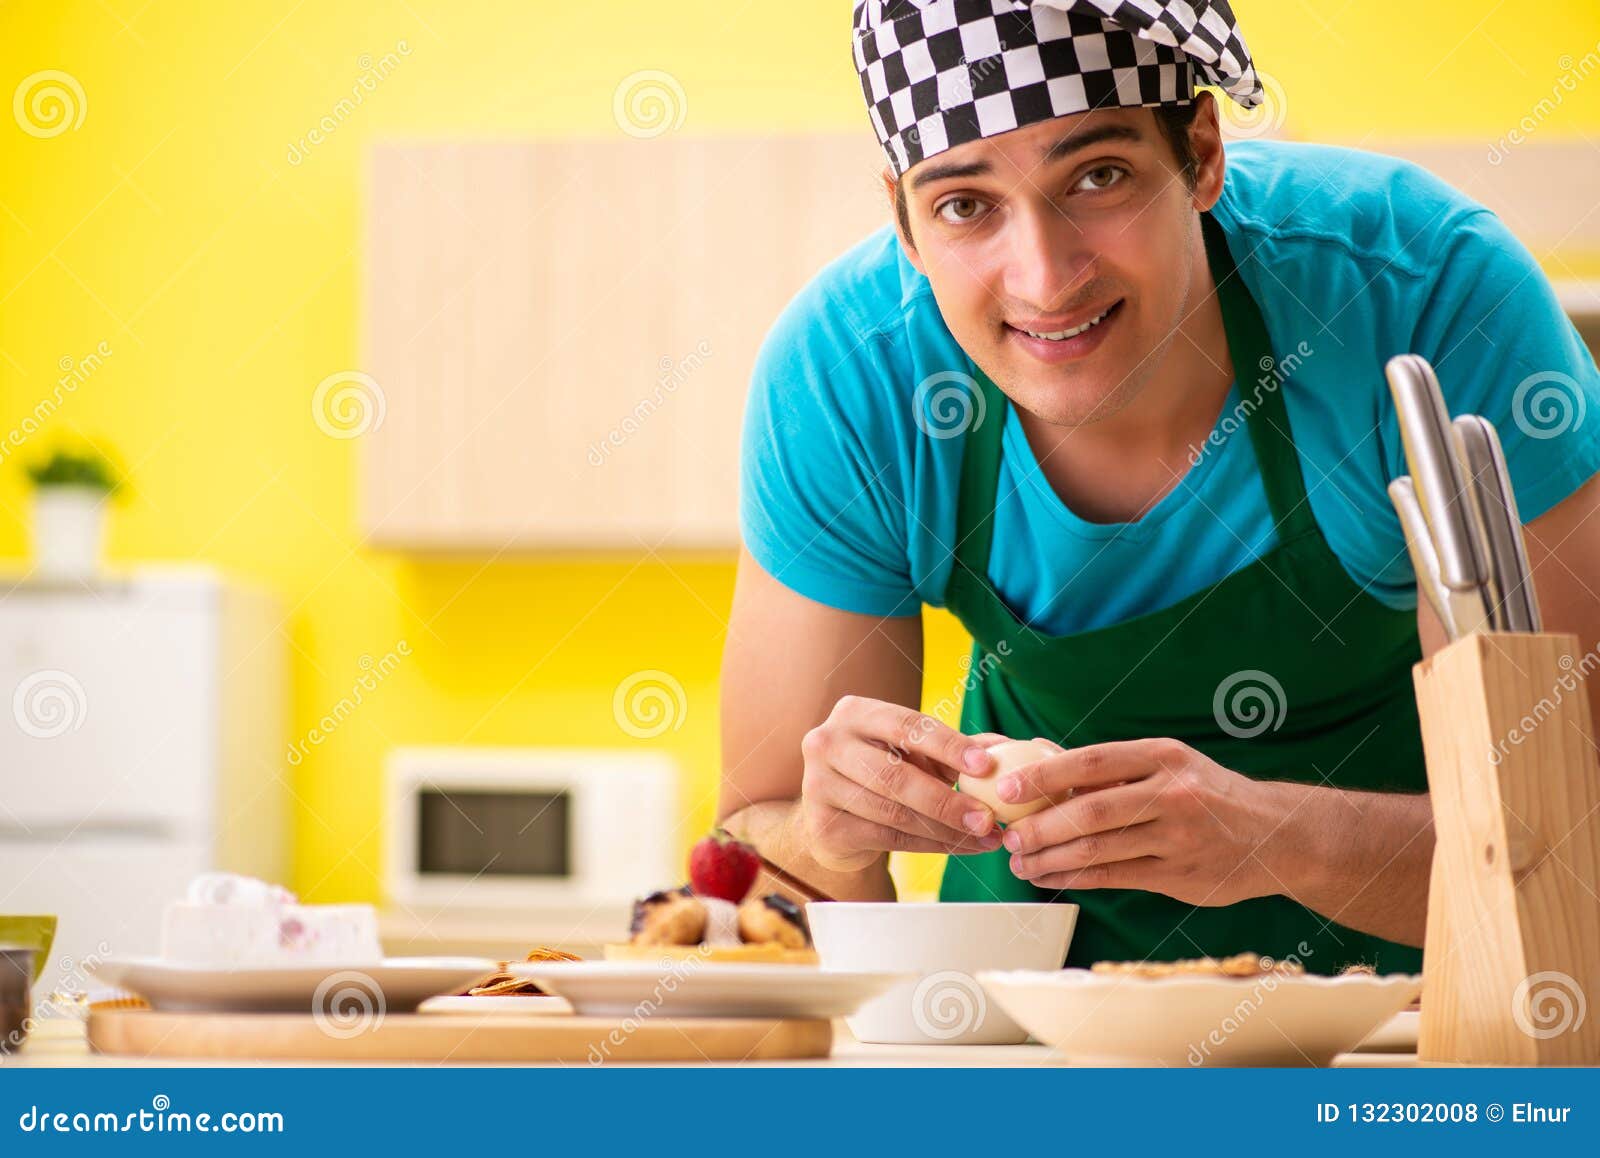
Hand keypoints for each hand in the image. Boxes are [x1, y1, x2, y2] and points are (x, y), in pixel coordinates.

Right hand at [798, 695, 1005, 871]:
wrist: (836, 811)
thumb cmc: (884, 768)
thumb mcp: (913, 751)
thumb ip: (954, 748)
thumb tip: (1003, 749)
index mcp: (855, 713)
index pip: (907, 726)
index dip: (948, 746)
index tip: (986, 765)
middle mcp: (828, 743)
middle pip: (895, 776)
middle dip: (947, 800)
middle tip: (988, 817)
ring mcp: (819, 786)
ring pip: (894, 813)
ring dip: (946, 829)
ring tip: (985, 836)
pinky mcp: (825, 826)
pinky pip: (888, 838)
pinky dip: (931, 845)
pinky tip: (961, 846)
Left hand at [995, 738, 1287, 905]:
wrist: (1275, 835)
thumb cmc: (1207, 794)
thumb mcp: (1170, 765)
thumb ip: (1113, 770)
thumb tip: (1042, 762)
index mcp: (1163, 757)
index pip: (1093, 761)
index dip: (1044, 775)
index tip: (1006, 787)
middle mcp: (1172, 794)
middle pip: (1091, 811)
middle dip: (1041, 827)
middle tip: (1008, 838)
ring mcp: (1178, 837)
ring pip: (1099, 850)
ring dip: (1051, 859)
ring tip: (1020, 864)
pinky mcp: (1180, 875)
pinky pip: (1115, 877)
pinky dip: (1075, 879)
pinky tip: (1049, 877)